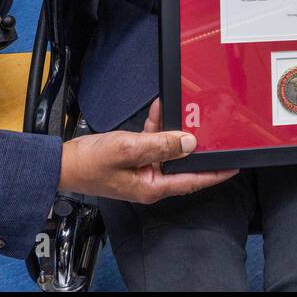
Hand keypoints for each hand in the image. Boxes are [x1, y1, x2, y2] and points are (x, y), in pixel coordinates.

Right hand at [59, 100, 235, 203]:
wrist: (63, 162)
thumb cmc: (90, 163)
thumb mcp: (129, 148)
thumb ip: (161, 145)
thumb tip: (189, 143)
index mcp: (153, 187)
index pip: (192, 181)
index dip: (214, 174)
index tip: (233, 165)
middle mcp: (150, 181)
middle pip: (181, 163)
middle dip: (193, 144)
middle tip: (211, 128)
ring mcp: (141, 170)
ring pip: (167, 148)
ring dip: (172, 130)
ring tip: (180, 109)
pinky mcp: (132, 158)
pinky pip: (152, 142)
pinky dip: (156, 127)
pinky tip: (159, 110)